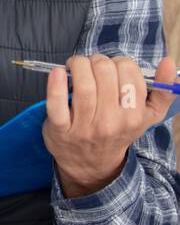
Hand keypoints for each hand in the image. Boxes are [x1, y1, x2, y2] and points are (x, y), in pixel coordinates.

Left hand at [44, 54, 176, 196]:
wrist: (92, 163)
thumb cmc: (120, 130)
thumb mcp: (148, 115)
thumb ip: (163, 90)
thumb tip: (169, 62)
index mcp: (135, 116)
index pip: (129, 72)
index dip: (119, 62)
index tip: (113, 68)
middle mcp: (112, 122)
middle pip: (104, 72)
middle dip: (97, 61)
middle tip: (93, 66)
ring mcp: (85, 126)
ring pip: (83, 84)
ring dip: (78, 65)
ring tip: (76, 66)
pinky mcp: (60, 128)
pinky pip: (57, 103)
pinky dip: (55, 84)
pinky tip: (57, 72)